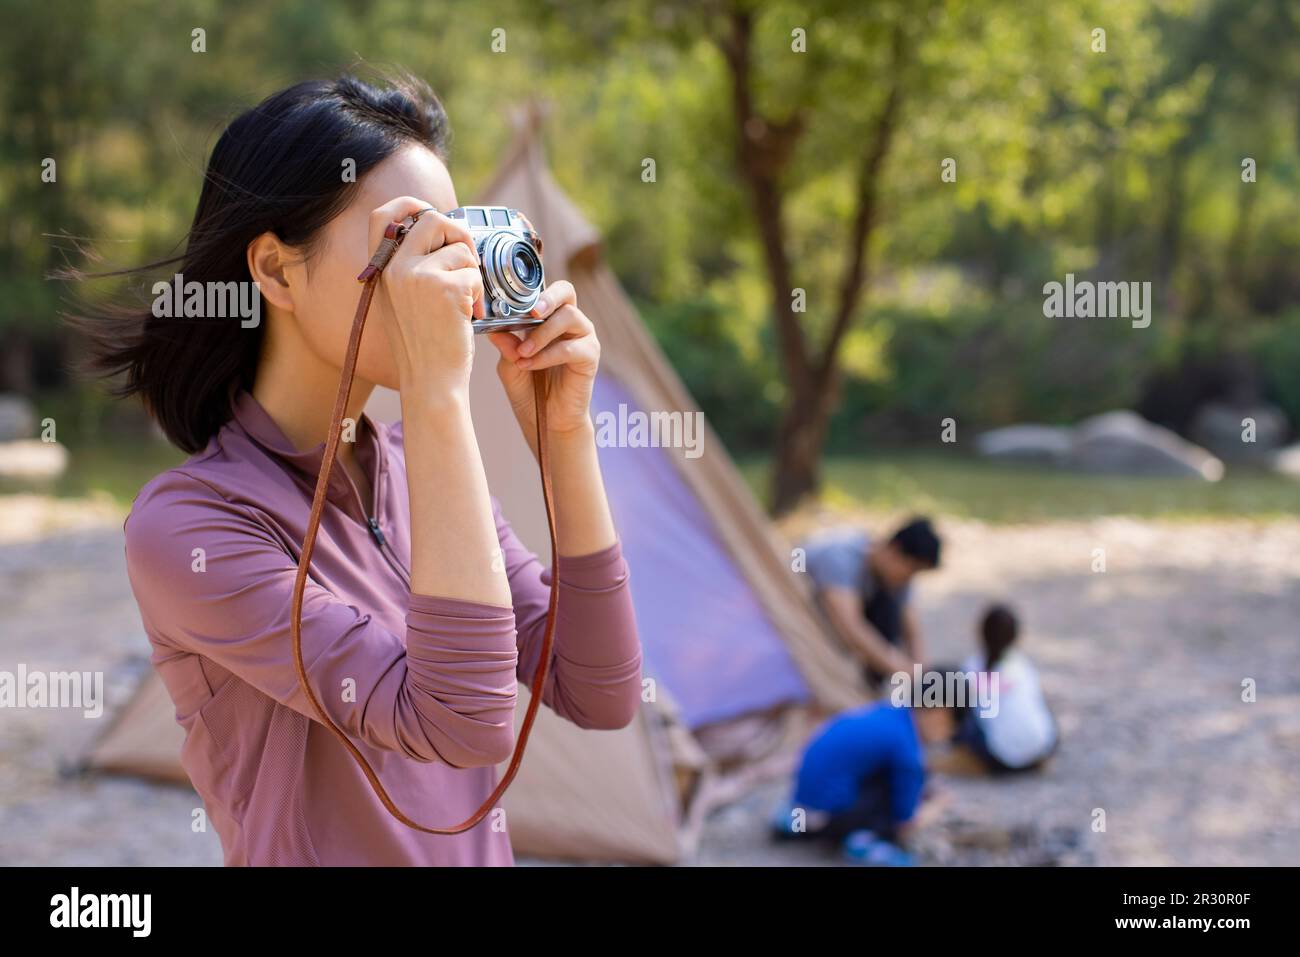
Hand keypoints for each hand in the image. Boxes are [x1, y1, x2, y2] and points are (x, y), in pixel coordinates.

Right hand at [368, 197, 485, 395]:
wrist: (431, 382)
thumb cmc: (424, 346)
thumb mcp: (403, 302)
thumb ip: (412, 269)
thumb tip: (440, 233)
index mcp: (381, 271)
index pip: (382, 216)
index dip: (408, 204)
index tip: (428, 209)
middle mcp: (394, 269)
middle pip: (433, 219)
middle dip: (459, 235)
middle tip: (469, 261)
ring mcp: (417, 276)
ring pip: (460, 249)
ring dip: (472, 274)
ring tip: (465, 305)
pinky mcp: (444, 287)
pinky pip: (474, 273)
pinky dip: (479, 294)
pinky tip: (470, 316)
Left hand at [487, 280, 600, 439]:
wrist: (548, 422)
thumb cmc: (530, 391)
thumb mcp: (510, 364)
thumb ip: (506, 344)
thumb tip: (492, 326)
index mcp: (551, 319)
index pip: (548, 290)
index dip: (533, 289)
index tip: (510, 298)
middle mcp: (570, 323)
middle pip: (566, 291)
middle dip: (547, 298)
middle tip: (531, 310)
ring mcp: (584, 338)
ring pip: (569, 316)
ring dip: (542, 333)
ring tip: (524, 352)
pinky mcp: (590, 356)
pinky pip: (570, 347)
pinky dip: (547, 355)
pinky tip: (531, 365)